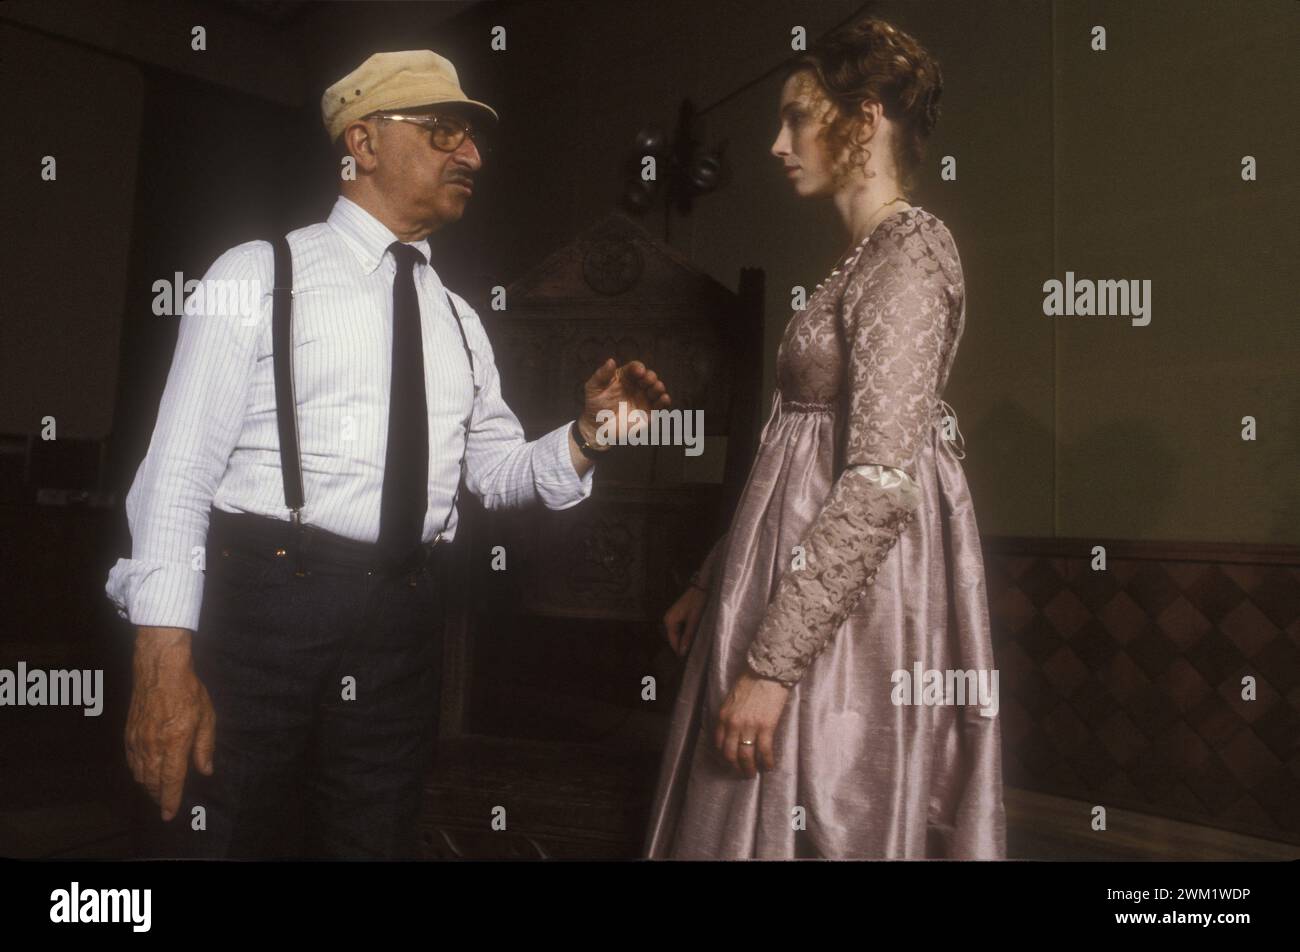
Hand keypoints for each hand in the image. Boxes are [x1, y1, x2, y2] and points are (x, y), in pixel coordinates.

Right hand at [125, 627, 215, 821]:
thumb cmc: (187, 691)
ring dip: (147, 786)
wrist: (159, 670)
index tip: (169, 814)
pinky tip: (143, 773)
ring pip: (139, 773)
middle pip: (152, 781)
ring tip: (156, 792)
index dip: (170, 800)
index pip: (171, 780)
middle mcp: (153, 746)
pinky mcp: (129, 733)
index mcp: (175, 742)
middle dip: (158, 796)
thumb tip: (205, 770)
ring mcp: (138, 740)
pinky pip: (131, 761)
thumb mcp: (206, 717)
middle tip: (165, 804)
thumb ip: (205, 747)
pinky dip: (137, 771)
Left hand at [578, 359, 671, 448]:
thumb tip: (611, 360)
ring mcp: (644, 399)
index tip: (638, 371)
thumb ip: (601, 374)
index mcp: (625, 377)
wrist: (598, 428)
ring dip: (659, 387)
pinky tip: (664, 399)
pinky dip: (665, 401)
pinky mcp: (648, 413)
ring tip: (656, 388)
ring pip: (657, 389)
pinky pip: (660, 406)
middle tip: (647, 380)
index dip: (638, 368)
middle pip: (649, 377)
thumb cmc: (594, 406)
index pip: (635, 368)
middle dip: (650, 377)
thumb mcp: (593, 388)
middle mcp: (636, 386)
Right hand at [663, 585, 707, 656]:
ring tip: (693, 647)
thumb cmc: (698, 602)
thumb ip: (688, 636)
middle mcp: (668, 619)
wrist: (701, 586)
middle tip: (692, 655)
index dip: (679, 651)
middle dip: (682, 646)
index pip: (673, 642)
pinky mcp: (678, 615)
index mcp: (669, 621)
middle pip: (674, 638)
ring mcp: (672, 617)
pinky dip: (685, 633)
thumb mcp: (694, 620)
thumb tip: (682, 652)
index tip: (687, 661)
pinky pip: (680, 628)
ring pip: (677, 634)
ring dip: (684, 640)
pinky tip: (693, 636)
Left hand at [714, 670, 790, 778]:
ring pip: (746, 756)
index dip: (724, 757)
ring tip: (753, 773)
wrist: (767, 671)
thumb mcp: (731, 699)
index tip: (730, 762)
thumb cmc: (750, 681)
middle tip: (742, 772)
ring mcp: (749, 727)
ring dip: (749, 768)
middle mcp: (733, 724)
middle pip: (730, 754)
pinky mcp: (766, 727)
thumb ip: (730, 716)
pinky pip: (764, 751)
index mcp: (723, 716)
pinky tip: (769, 766)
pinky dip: (767, 762)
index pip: (719, 743)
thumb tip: (732, 732)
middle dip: (735, 767)